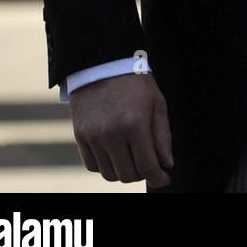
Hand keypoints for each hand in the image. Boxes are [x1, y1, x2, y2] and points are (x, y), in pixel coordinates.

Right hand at [69, 72, 172, 186]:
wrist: (102, 66)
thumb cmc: (135, 84)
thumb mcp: (157, 104)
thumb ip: (163, 136)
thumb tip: (166, 165)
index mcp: (134, 124)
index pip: (146, 166)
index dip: (157, 178)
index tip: (163, 179)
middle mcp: (112, 134)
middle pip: (127, 175)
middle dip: (142, 175)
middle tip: (149, 166)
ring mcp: (93, 137)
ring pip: (109, 174)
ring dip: (124, 172)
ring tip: (133, 158)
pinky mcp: (80, 137)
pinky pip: (92, 166)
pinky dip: (106, 166)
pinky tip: (116, 154)